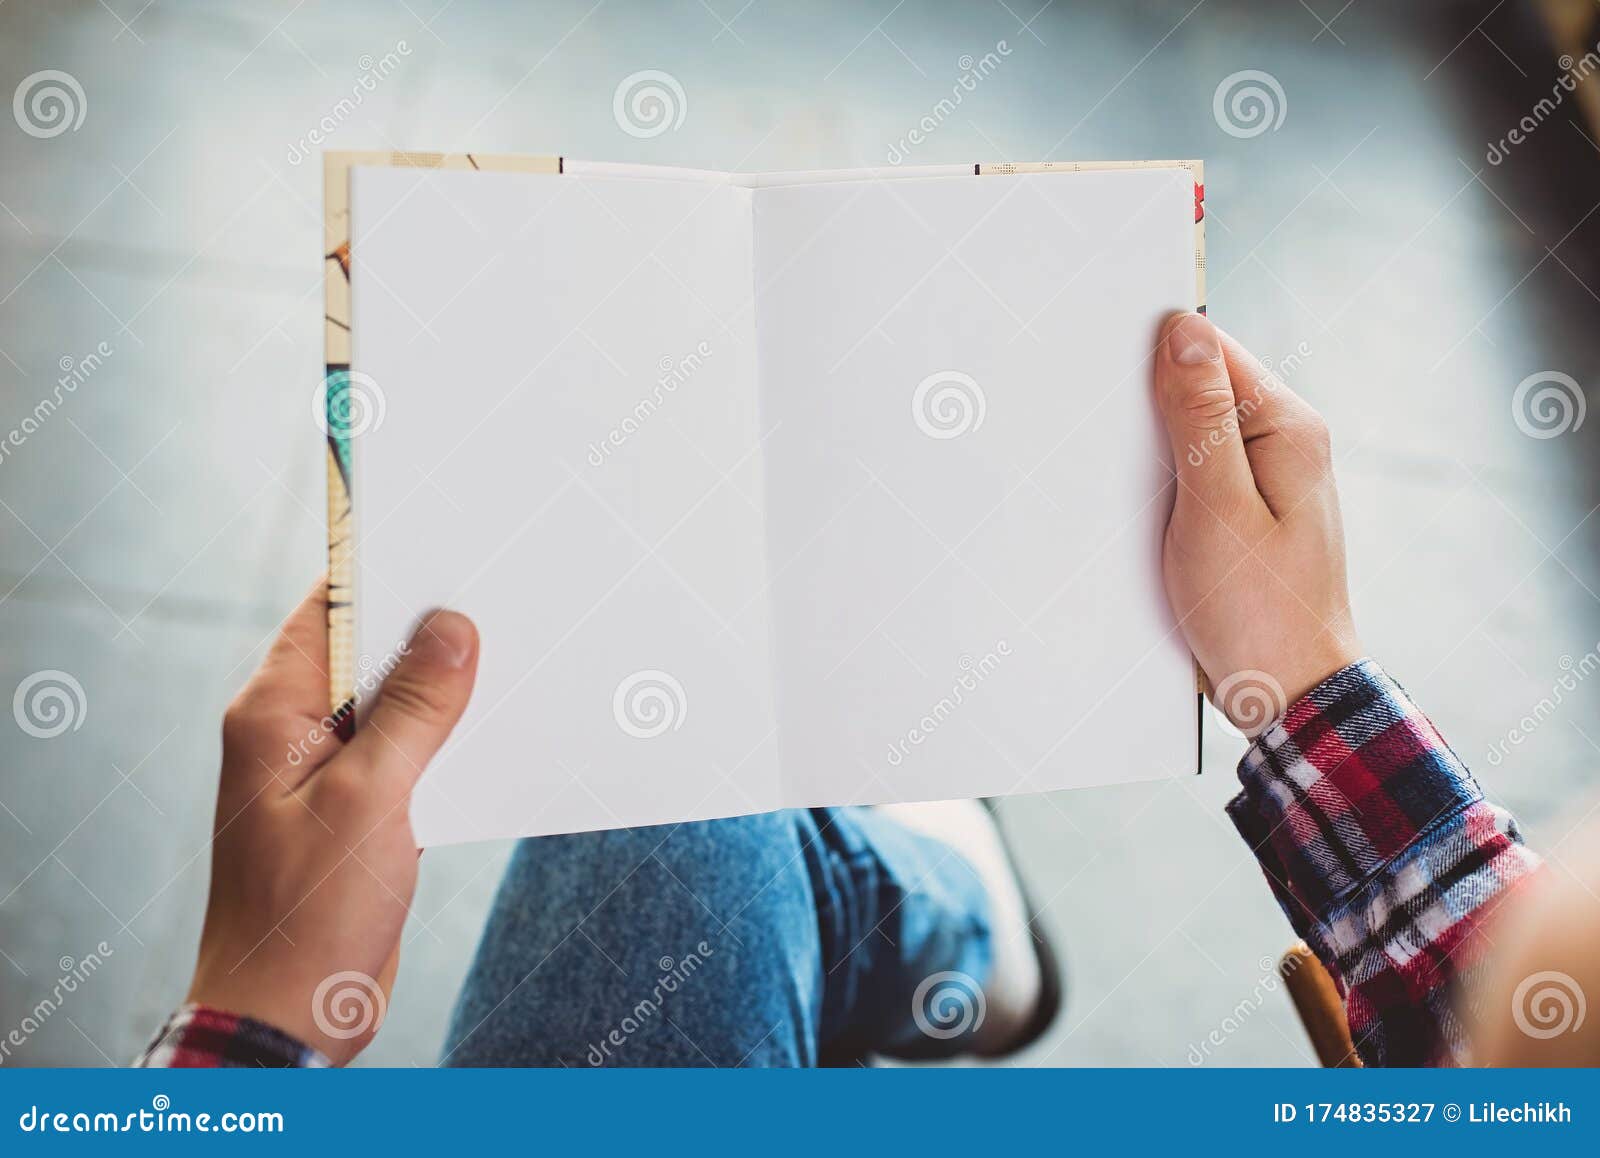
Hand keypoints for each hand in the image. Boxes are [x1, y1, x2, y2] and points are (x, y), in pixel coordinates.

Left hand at [185, 579, 477, 1063]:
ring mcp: (325, 771)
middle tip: (503, 598)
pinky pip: (406, 751)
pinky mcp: (357, 809)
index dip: (387, 570)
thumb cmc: (305, 917)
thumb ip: (411, 710)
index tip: (451, 539)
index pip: (328, 609)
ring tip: (514, 660)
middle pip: (368, 650)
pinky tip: (495, 731)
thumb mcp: (368, 799)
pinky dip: (447, 739)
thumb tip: (452, 629)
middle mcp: (293, 732)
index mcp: (272, 713)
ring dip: (446, 689)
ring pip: (395, 702)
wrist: (288, 1017)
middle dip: (433, 629)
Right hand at [1153, 312, 1360, 733]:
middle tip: (1118, 456)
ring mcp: (1267, 481)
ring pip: (1191, 438)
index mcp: (1288, 429)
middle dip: (1149, 414)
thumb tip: (1184, 334)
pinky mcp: (1245, 513)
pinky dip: (1164, 490)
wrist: (1289, 693)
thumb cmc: (1260, 611)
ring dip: (1153, 459)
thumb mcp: (1216, 509)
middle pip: (1200, 392)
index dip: (1154, 360)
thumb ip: (1199, 419)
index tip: (1109, 384)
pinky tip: (1147, 520)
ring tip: (1138, 501)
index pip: (1212, 352)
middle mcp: (1285, 445)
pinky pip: (1195, 478)